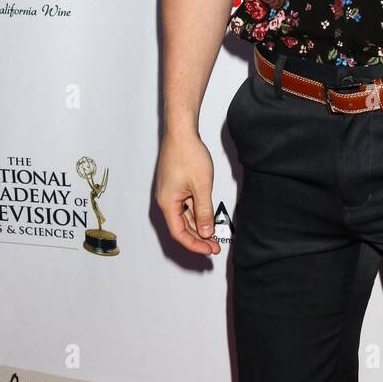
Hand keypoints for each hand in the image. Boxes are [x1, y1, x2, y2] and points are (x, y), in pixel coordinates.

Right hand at [156, 130, 220, 255]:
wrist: (181, 131)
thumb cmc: (188, 155)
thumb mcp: (202, 186)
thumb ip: (204, 212)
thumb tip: (206, 233)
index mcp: (168, 203)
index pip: (179, 233)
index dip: (195, 244)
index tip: (210, 250)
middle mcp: (166, 200)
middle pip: (181, 226)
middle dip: (199, 238)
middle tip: (216, 246)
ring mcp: (171, 192)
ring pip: (184, 216)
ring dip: (199, 226)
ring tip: (215, 236)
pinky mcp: (176, 185)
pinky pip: (186, 205)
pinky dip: (197, 213)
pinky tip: (209, 217)